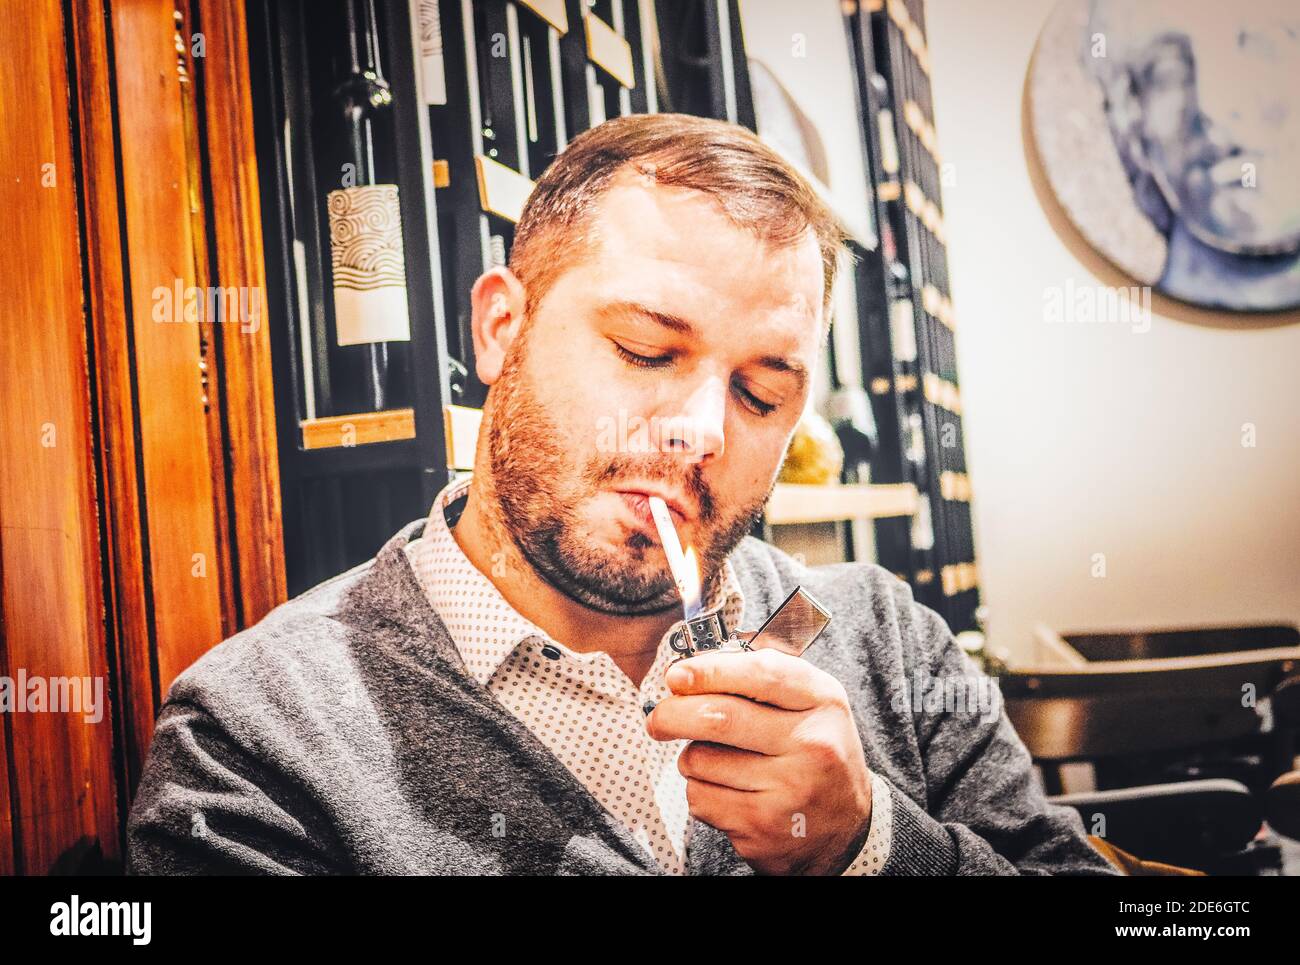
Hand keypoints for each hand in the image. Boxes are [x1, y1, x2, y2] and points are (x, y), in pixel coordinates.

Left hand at [645, 648, 872, 874]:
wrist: (845, 826)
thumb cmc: (816, 751)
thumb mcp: (811, 702)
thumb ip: (765, 672)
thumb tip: (700, 660)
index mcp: (822, 701)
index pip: (760, 674)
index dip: (709, 670)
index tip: (677, 675)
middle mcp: (811, 744)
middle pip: (719, 718)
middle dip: (673, 714)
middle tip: (658, 718)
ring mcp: (788, 790)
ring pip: (701, 760)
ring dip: (691, 757)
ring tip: (714, 759)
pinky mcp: (762, 827)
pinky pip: (700, 798)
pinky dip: (699, 791)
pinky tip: (726, 790)